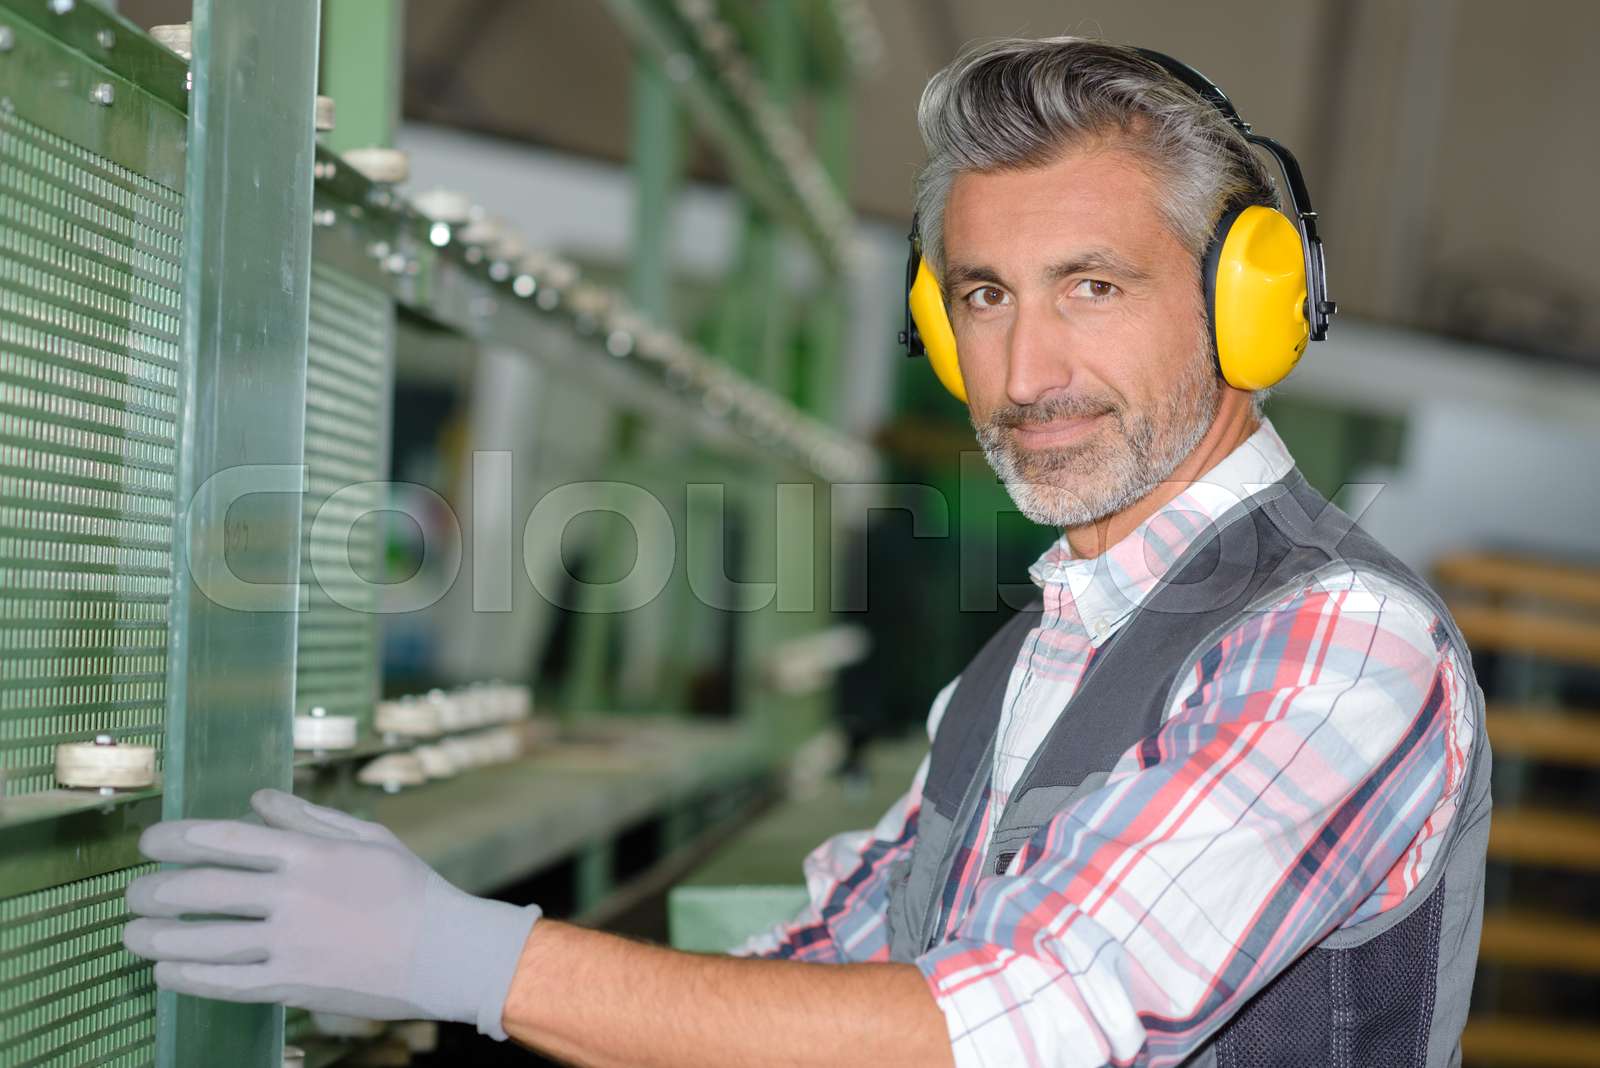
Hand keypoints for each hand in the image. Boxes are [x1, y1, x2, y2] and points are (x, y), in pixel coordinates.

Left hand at [122, 789, 541, 1040]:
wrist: (445, 953)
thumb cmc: (412, 889)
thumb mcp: (368, 838)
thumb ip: (309, 818)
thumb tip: (257, 799)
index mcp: (311, 854)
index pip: (226, 839)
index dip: (178, 837)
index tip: (150, 840)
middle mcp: (294, 897)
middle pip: (205, 888)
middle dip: (158, 889)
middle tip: (135, 891)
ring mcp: (291, 944)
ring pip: (205, 939)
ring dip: (158, 936)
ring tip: (131, 934)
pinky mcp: (294, 984)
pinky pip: (227, 982)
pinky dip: (188, 976)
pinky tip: (165, 971)